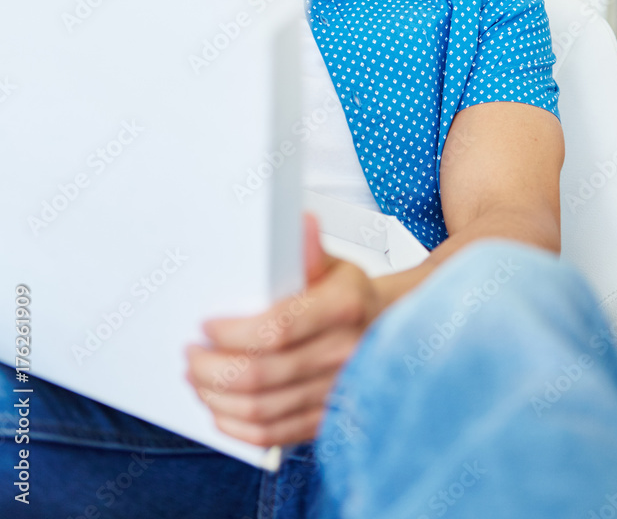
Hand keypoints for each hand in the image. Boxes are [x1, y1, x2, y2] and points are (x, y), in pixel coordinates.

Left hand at [185, 214, 381, 446]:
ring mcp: (336, 392)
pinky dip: (239, 427)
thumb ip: (310, 250)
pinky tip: (219, 410)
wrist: (386, 330)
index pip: (278, 328)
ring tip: (197, 379)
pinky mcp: (326, 419)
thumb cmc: (350, 293)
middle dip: (213, 367)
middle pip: (262, 374)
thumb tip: (301, 221)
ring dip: (218, 398)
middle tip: (189, 355)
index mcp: (344, 307)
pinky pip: (276, 435)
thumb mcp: (335, 264)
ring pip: (263, 409)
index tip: (205, 326)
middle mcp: (343, 353)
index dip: (233, 333)